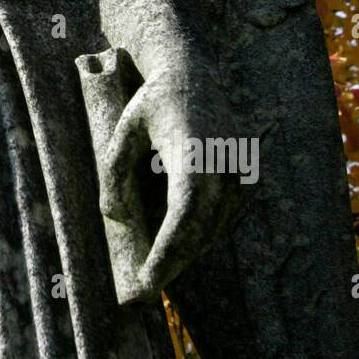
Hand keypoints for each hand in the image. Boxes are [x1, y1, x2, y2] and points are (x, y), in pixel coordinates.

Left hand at [101, 62, 240, 298]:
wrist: (192, 71)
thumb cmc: (151, 100)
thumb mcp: (124, 129)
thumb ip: (114, 172)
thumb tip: (115, 217)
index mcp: (194, 151)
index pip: (185, 214)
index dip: (169, 251)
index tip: (148, 277)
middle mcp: (223, 163)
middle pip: (201, 228)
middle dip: (175, 261)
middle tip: (147, 287)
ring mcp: (238, 168)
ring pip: (215, 225)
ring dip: (189, 251)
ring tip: (159, 271)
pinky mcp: (244, 172)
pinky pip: (224, 215)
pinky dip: (202, 233)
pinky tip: (180, 247)